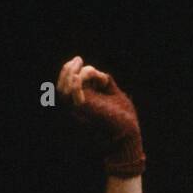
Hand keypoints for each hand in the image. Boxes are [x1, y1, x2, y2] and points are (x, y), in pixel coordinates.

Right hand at [56, 55, 144, 175]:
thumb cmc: (124, 118)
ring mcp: (79, 110)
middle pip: (62, 88)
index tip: (83, 64)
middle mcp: (78, 109)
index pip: (68, 89)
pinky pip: (73, 94)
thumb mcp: (114, 94)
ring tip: (80, 61)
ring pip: (65, 90)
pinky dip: (75, 83)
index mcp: (83, 106)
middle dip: (67, 71)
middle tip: (78, 59)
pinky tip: (80, 74)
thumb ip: (105, 83)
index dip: (72, 73)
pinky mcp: (85, 109)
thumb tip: (99, 73)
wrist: (129, 133)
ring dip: (70, 73)